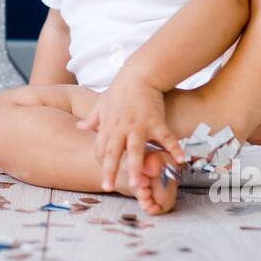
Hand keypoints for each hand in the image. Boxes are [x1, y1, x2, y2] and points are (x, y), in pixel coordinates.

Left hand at [76, 77, 185, 191]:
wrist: (139, 74)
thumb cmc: (121, 89)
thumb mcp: (102, 103)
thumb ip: (92, 118)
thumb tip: (80, 127)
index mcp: (108, 125)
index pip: (101, 148)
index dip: (102, 163)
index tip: (105, 177)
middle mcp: (121, 127)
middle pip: (114, 152)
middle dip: (110, 170)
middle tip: (107, 187)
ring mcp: (138, 125)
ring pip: (136, 149)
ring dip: (136, 167)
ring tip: (137, 184)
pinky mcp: (156, 120)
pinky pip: (165, 138)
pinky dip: (173, 149)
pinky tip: (180, 162)